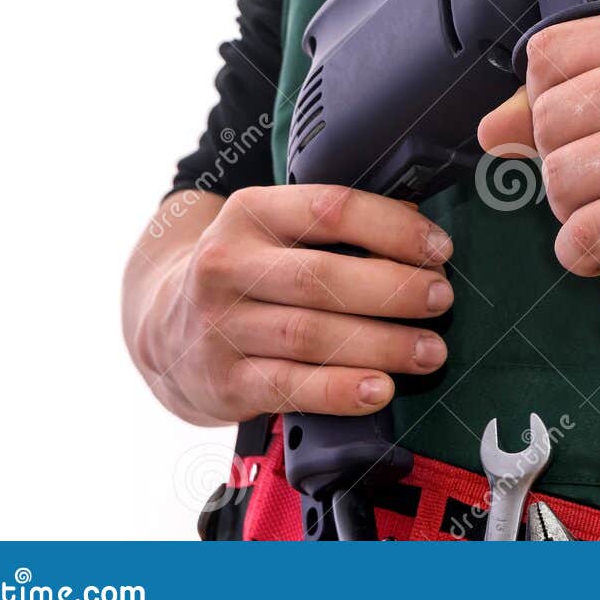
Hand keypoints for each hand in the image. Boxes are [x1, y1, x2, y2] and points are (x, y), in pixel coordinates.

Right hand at [139, 186, 451, 423]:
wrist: (159, 326)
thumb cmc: (246, 271)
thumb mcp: (274, 229)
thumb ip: (335, 225)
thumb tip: (419, 225)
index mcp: (250, 213)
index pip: (330, 209)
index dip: (393, 228)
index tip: (438, 248)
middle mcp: (227, 266)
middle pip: (323, 277)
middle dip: (395, 289)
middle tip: (440, 298)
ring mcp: (219, 327)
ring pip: (312, 336)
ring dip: (383, 344)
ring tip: (430, 350)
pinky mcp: (223, 382)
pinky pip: (290, 388)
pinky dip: (341, 390)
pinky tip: (381, 389)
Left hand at [477, 9, 599, 309]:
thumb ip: (579, 106)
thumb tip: (491, 128)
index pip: (546, 56)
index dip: (545, 105)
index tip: (585, 134)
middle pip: (546, 123)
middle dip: (563, 170)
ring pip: (558, 180)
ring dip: (576, 216)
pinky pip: (583, 235)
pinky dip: (586, 258)